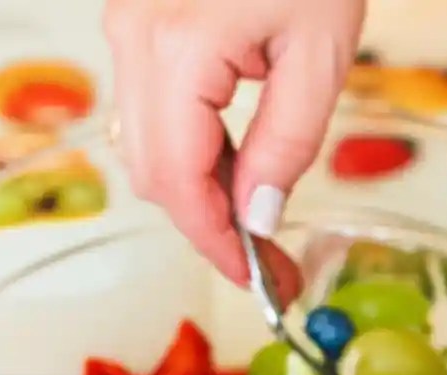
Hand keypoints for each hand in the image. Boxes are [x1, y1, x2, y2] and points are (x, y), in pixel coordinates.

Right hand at [103, 0, 365, 296]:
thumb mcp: (320, 54)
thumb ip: (286, 145)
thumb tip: (254, 218)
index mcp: (179, 46)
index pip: (178, 180)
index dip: (214, 242)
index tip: (256, 277)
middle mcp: (134, 39)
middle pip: (152, 172)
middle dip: (207, 224)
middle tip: (266, 258)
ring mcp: (127, 28)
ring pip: (145, 147)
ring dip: (198, 190)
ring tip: (257, 212)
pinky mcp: (137, 25)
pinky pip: (151, 113)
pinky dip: (189, 150)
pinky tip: (234, 165)